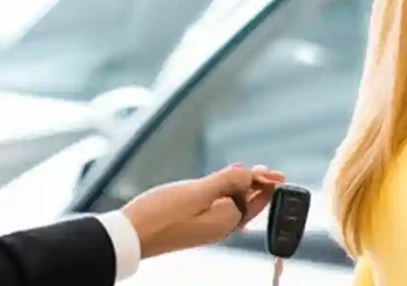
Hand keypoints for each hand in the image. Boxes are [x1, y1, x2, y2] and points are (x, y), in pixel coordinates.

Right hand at [121, 163, 285, 258]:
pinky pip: (217, 205)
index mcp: (226, 221)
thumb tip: (250, 175)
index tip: (276, 171)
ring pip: (233, 203)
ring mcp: (205, 225)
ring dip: (242, 186)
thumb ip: (226, 182)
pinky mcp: (193, 223)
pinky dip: (225, 191)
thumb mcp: (196, 193)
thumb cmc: (160, 215)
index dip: (266, 181)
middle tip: (267, 170)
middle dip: (258, 185)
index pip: (257, 199)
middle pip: (248, 202)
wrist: (130, 236)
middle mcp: (220, 226)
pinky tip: (220, 182)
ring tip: (249, 171)